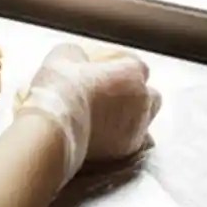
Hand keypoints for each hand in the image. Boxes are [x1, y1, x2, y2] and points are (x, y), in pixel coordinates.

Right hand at [16, 44, 160, 184]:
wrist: (56, 127)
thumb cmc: (62, 88)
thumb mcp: (64, 55)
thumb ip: (82, 56)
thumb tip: (79, 61)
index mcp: (132, 72)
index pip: (136, 66)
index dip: (120, 69)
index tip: (103, 73)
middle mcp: (143, 98)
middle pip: (150, 95)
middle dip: (136, 96)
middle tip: (111, 97)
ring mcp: (138, 126)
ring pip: (145, 121)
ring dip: (131, 119)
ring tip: (106, 121)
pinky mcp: (127, 150)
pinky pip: (133, 142)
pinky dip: (121, 139)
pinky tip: (102, 138)